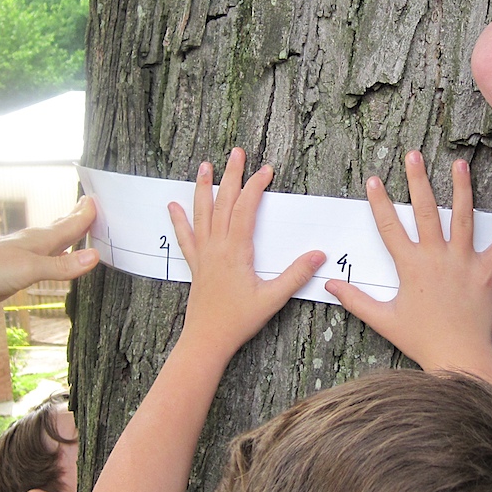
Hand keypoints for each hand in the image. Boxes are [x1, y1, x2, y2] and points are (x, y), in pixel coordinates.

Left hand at [0, 197, 99, 310]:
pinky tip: (53, 257)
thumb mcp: (29, 269)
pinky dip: (55, 254)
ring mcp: (25, 256)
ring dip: (66, 233)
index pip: (70, 224)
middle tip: (88, 204)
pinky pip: (44, 258)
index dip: (85, 214)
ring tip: (76, 227)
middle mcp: (34, 244)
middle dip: (76, 217)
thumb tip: (95, 256)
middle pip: (61, 227)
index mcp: (40, 240)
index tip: (97, 200)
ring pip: (52, 241)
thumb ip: (62, 266)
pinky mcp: (16, 270)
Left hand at [173, 148, 325, 357]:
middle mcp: (216, 247)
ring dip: (203, 188)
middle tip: (236, 152)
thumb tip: (318, 255)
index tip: (266, 170)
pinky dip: (179, 220)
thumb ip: (295, 275)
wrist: (207, 338)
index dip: (256, 187)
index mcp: (236, 251)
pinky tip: (173, 206)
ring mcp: (203, 254)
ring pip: (201, 213)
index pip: (245, 209)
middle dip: (231, 175)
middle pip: (223, 202)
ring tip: (205, 166)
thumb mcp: (272, 299)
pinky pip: (185, 237)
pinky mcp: (195, 264)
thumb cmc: (238, 320)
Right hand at [325, 151, 491, 389]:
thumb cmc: (421, 339)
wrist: (457, 356)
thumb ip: (355, 300)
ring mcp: (463, 262)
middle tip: (414, 155)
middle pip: (425, 211)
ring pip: (463, 218)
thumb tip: (330, 285)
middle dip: (418, 180)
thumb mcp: (383, 320)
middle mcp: (436, 257)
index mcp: (410, 266)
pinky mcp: (486, 272)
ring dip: (462, 189)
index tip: (375, 180)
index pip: (389, 227)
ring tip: (460, 165)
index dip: (380, 202)